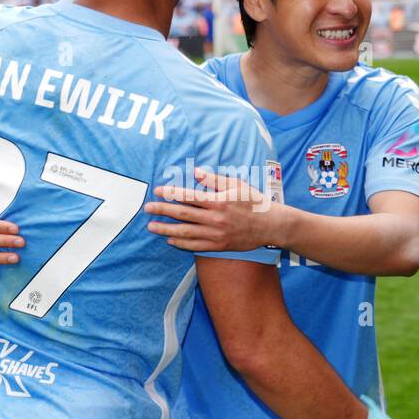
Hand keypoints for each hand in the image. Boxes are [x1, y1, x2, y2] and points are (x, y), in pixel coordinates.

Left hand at [143, 168, 283, 251]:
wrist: (270, 225)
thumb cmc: (254, 201)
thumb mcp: (236, 185)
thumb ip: (215, 180)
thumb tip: (197, 172)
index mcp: (218, 201)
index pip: (189, 196)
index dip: (171, 193)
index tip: (158, 191)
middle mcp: (215, 219)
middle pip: (183, 215)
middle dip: (162, 211)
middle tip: (147, 208)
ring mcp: (216, 234)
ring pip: (186, 232)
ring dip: (166, 229)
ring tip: (151, 226)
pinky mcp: (219, 245)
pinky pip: (196, 246)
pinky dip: (181, 243)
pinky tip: (170, 239)